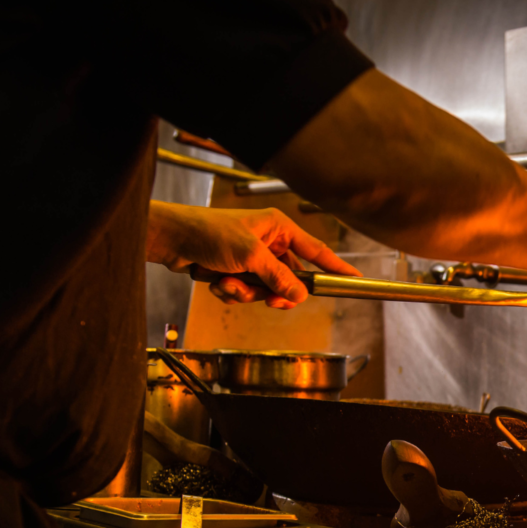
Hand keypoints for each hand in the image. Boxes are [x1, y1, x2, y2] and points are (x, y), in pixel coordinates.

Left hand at [147, 201, 359, 308]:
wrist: (171, 239)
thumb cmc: (208, 232)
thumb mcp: (249, 255)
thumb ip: (278, 277)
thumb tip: (301, 294)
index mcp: (278, 227)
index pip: (316, 251)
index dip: (336, 266)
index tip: (355, 279)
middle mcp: (268, 242)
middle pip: (291, 278)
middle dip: (275, 291)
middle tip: (271, 300)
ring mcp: (252, 259)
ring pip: (266, 290)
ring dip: (247, 292)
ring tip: (228, 282)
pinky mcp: (236, 271)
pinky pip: (247, 292)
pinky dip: (232, 292)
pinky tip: (217, 281)